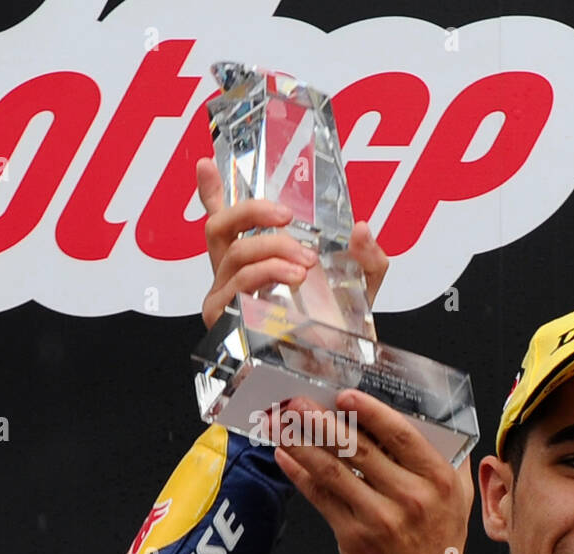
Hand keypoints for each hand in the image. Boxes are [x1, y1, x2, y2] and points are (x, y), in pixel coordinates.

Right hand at [195, 157, 389, 329]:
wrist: (334, 369)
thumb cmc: (337, 326)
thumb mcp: (360, 284)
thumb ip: (366, 256)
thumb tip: (362, 228)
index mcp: (252, 259)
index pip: (224, 221)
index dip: (210, 192)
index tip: (206, 163)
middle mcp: (230, 275)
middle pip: (219, 227)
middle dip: (252, 213)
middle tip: (286, 218)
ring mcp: (224, 298)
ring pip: (235, 255)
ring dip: (271, 251)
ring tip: (304, 264)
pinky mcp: (225, 322)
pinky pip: (238, 286)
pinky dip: (265, 276)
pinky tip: (290, 280)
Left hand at [267, 390, 473, 553]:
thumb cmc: (441, 547)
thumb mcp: (458, 498)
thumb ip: (447, 460)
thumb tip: (427, 423)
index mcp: (437, 479)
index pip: (401, 435)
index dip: (371, 412)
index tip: (346, 396)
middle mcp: (410, 496)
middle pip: (359, 448)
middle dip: (323, 420)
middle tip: (298, 402)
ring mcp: (380, 518)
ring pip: (334, 470)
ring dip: (303, 443)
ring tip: (283, 424)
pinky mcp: (354, 537)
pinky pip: (321, 498)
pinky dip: (300, 475)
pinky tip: (286, 457)